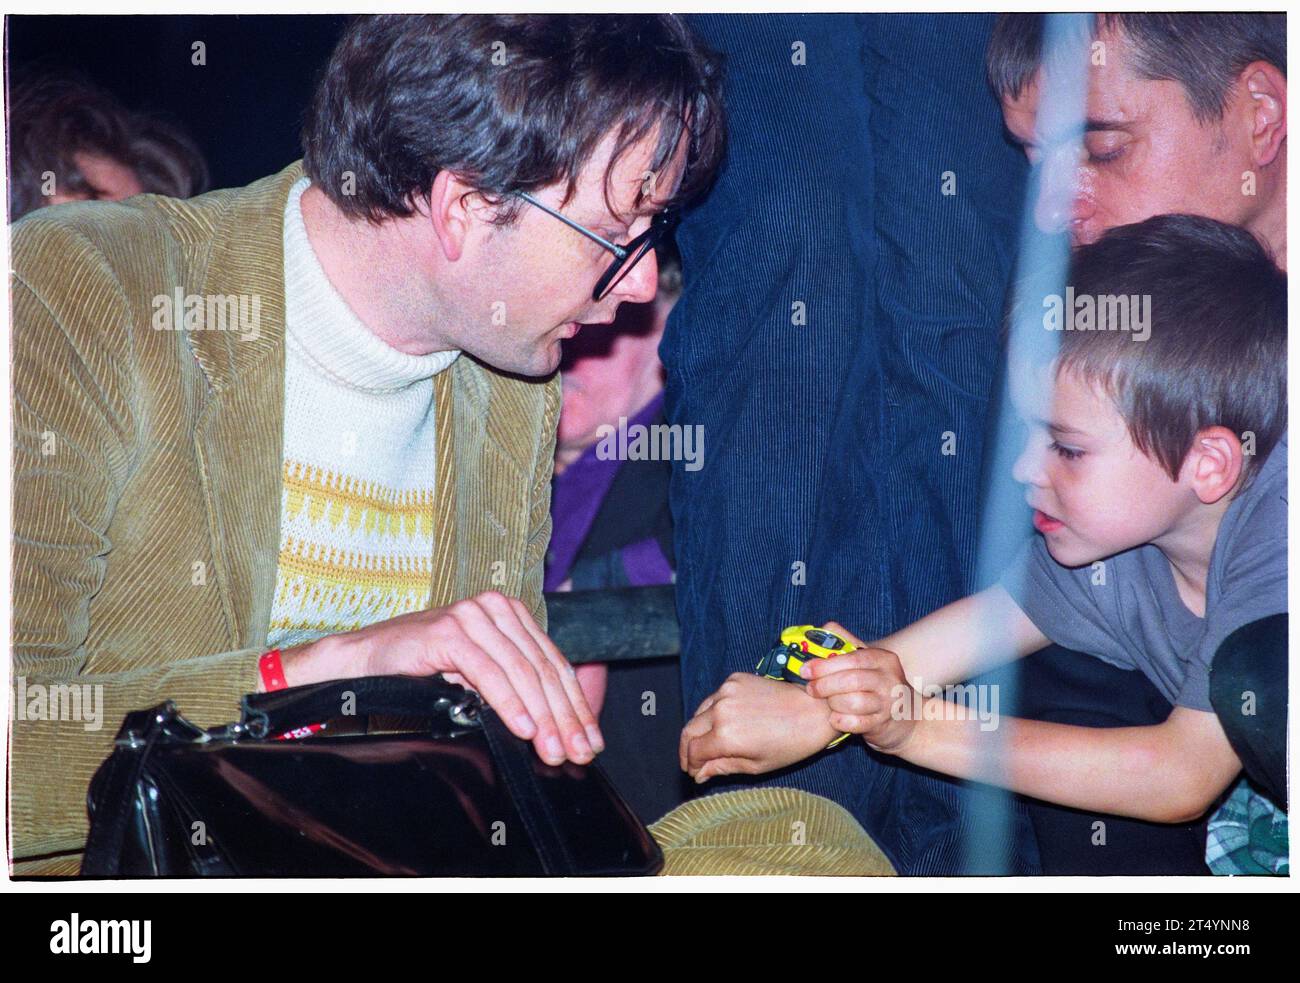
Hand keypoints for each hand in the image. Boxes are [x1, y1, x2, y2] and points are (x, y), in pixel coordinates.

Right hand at [276, 591, 602, 766]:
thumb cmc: (422, 671)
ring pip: (521, 671)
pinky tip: (523, 728)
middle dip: (565, 716)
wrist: (362, 662)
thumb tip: (563, 722)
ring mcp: (472, 616)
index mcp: (511, 615)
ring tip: (553, 749)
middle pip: (543, 669)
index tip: (591, 739)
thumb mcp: (479, 678)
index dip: (577, 705)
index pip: (554, 663)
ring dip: (543, 716)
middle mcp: (495, 608)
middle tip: (578, 751)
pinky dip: (508, 702)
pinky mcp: (448, 631)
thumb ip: (517, 686)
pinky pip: (487, 671)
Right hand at [679, 673, 838, 782]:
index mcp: (726, 736)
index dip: (690, 764)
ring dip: (700, 730)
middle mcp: (721, 710)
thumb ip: (721, 767)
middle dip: (688, 748)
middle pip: (689, 730)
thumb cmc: (790, 744)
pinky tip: (727, 722)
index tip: (694, 772)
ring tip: (710, 743)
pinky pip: (714, 698)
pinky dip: (714, 711)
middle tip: (693, 761)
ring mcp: (726, 691)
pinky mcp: (734, 679)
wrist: (813, 711)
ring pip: (699, 712)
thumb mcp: (755, 765)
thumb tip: (699, 774)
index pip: (693, 751)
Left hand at [803, 622, 915, 753]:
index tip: (805, 670)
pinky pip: (854, 723)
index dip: (825, 664)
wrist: (907, 717)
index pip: (852, 658)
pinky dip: (840, 721)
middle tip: (811, 689)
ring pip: (852, 703)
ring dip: (833, 703)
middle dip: (824, 685)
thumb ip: (846, 642)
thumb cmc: (878, 685)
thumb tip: (824, 628)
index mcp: (884, 659)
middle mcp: (889, 680)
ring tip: (828, 703)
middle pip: (851, 680)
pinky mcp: (883, 725)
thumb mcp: (868, 661)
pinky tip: (836, 718)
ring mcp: (888, 704)